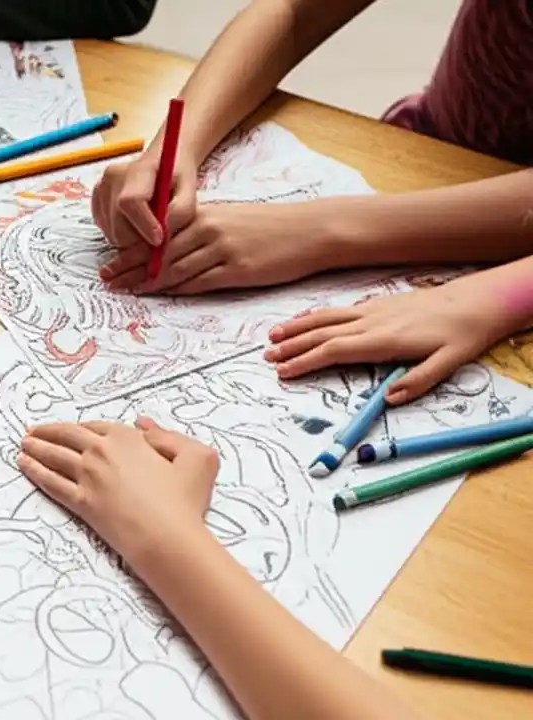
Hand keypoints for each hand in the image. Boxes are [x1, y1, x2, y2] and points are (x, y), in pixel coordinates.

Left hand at [18, 418, 218, 561]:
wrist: (167, 537)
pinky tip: (24, 465)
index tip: (69, 429)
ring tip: (23, 444)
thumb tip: (141, 423)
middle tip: (32, 431)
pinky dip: (35, 471)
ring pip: (54, 456)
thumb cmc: (185, 499)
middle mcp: (102, 452)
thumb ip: (170, 436)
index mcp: (127, 438)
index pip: (96, 426)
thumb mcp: (197, 457)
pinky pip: (51, 483)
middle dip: (48, 432)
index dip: (81, 427)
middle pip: (68, 436)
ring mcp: (88, 477)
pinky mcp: (80, 502)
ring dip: (36, 447)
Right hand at [92, 151, 197, 276]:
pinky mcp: (96, 202)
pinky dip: (123, 234)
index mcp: (137, 169)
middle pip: (118, 225)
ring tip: (148, 226)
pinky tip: (136, 222)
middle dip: (139, 240)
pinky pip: (107, 231)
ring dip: (132, 239)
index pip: (131, 201)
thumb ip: (180, 212)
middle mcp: (112, 178)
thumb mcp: (190, 190)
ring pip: (112, 233)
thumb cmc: (176, 175)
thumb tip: (163, 237)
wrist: (162, 161)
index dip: (144, 225)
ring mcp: (101, 190)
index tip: (159, 240)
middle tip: (158, 237)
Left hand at [101, 201, 334, 294]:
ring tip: (127, 291)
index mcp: (203, 213)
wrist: (308, 230)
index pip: (156, 233)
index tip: (108, 263)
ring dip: (148, 282)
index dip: (129, 251)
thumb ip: (197, 230)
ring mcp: (222, 249)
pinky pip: (199, 282)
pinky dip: (176, 289)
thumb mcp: (228, 219)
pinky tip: (159, 295)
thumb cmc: (267, 226)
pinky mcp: (237, 269)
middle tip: (106, 281)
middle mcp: (208, 228)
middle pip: (158, 252)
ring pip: (175, 268)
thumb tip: (165, 248)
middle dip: (129, 268)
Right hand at [266, 278, 514, 403]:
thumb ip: (417, 381)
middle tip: (267, 358)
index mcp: (385, 339)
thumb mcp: (449, 363)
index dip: (306, 361)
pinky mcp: (378, 304)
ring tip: (274, 336)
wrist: (478, 300)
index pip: (335, 351)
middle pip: (323, 333)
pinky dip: (316, 316)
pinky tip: (304, 320)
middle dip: (292, 346)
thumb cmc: (464, 333)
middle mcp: (373, 322)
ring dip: (298, 327)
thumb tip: (387, 398)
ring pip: (326, 318)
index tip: (284, 372)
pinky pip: (338, 310)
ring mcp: (373, 310)